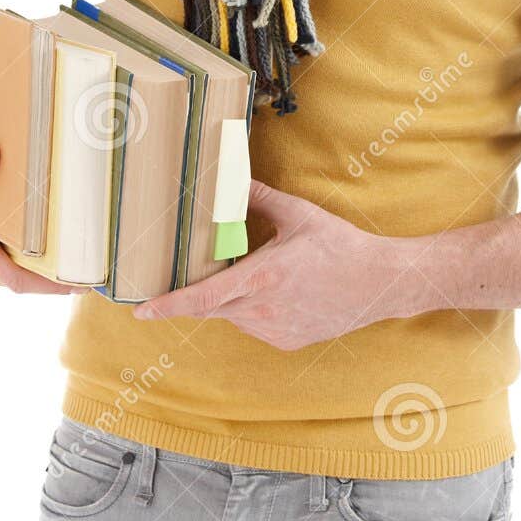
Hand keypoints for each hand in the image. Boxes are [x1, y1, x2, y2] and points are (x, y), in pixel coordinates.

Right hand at [0, 142, 72, 294]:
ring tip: (69, 260)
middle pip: (22, 282)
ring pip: (9, 278)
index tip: (83, 285)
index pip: (21, 281)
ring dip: (35, 272)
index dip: (53, 287)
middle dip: (53, 278)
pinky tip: (37, 255)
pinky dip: (18, 267)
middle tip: (88, 266)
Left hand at [132, 178, 401, 348]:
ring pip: (232, 316)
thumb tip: (229, 178)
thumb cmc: (340, 246)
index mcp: (262, 278)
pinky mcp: (286, 342)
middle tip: (194, 272)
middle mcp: (263, 310)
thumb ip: (257, 197)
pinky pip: (253, 326)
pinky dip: (252, 309)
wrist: (379, 283)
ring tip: (261, 272)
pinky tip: (278, 291)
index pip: (202, 297)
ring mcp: (274, 330)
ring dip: (230, 297)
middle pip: (210, 307)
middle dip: (196, 293)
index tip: (142, 310)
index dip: (168, 305)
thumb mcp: (298, 214)